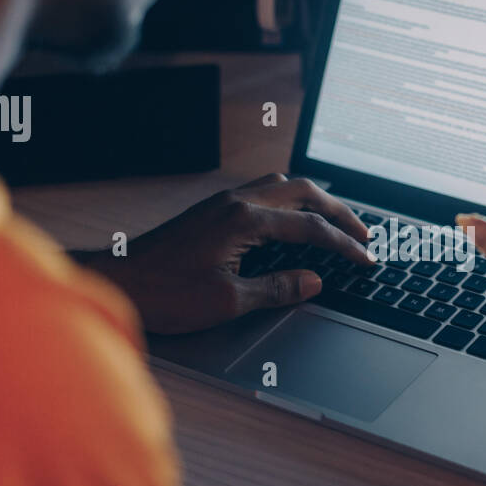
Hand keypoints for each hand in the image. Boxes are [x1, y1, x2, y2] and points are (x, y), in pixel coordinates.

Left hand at [81, 173, 372, 334]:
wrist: (118, 281)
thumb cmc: (165, 293)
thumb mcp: (228, 300)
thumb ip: (277, 288)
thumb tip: (313, 281)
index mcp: (245, 221)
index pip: (311, 227)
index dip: (344, 245)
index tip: (366, 259)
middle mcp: (236, 203)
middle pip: (304, 193)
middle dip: (339, 213)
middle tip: (364, 235)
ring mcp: (222, 202)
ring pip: (282, 185)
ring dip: (314, 201)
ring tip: (335, 222)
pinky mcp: (212, 210)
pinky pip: (263, 192)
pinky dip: (290, 202)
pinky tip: (292, 221)